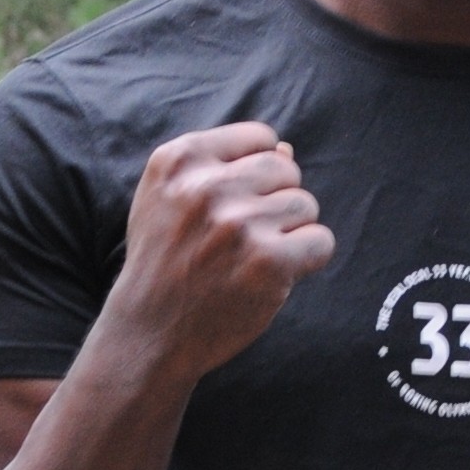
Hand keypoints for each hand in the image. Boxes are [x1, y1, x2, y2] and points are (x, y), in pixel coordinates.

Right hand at [103, 122, 335, 382]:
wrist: (148, 333)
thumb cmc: (166, 262)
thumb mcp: (170, 199)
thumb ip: (222, 167)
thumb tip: (287, 148)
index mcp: (179, 160)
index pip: (259, 137)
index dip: (258, 172)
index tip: (236, 203)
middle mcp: (206, 186)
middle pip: (286, 169)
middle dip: (276, 200)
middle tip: (243, 238)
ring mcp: (238, 224)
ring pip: (306, 204)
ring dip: (291, 231)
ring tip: (254, 257)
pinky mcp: (267, 262)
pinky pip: (321, 241)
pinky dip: (308, 259)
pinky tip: (274, 275)